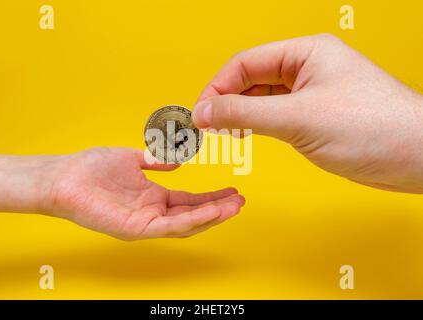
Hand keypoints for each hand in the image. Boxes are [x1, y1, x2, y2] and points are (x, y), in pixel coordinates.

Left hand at [0, 148, 243, 239]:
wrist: (64, 176)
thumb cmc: (91, 169)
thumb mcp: (132, 159)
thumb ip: (156, 161)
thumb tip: (178, 160)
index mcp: (153, 198)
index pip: (189, 201)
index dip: (212, 197)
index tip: (232, 190)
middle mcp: (152, 213)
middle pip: (193, 215)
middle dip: (219, 209)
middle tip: (241, 201)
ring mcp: (144, 223)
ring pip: (186, 225)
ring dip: (212, 216)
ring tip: (234, 207)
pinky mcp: (134, 228)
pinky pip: (169, 226)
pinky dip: (192, 219)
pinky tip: (210, 211)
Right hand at [192, 34, 422, 192]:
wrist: (416, 158)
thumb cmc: (372, 127)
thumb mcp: (298, 118)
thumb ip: (245, 114)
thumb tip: (204, 112)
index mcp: (306, 53)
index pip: (246, 63)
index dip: (218, 87)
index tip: (199, 111)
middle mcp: (308, 69)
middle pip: (251, 79)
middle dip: (226, 102)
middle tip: (205, 126)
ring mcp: (312, 94)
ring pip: (262, 99)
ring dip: (240, 115)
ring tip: (221, 133)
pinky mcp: (316, 117)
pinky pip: (276, 116)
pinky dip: (257, 126)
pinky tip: (245, 136)